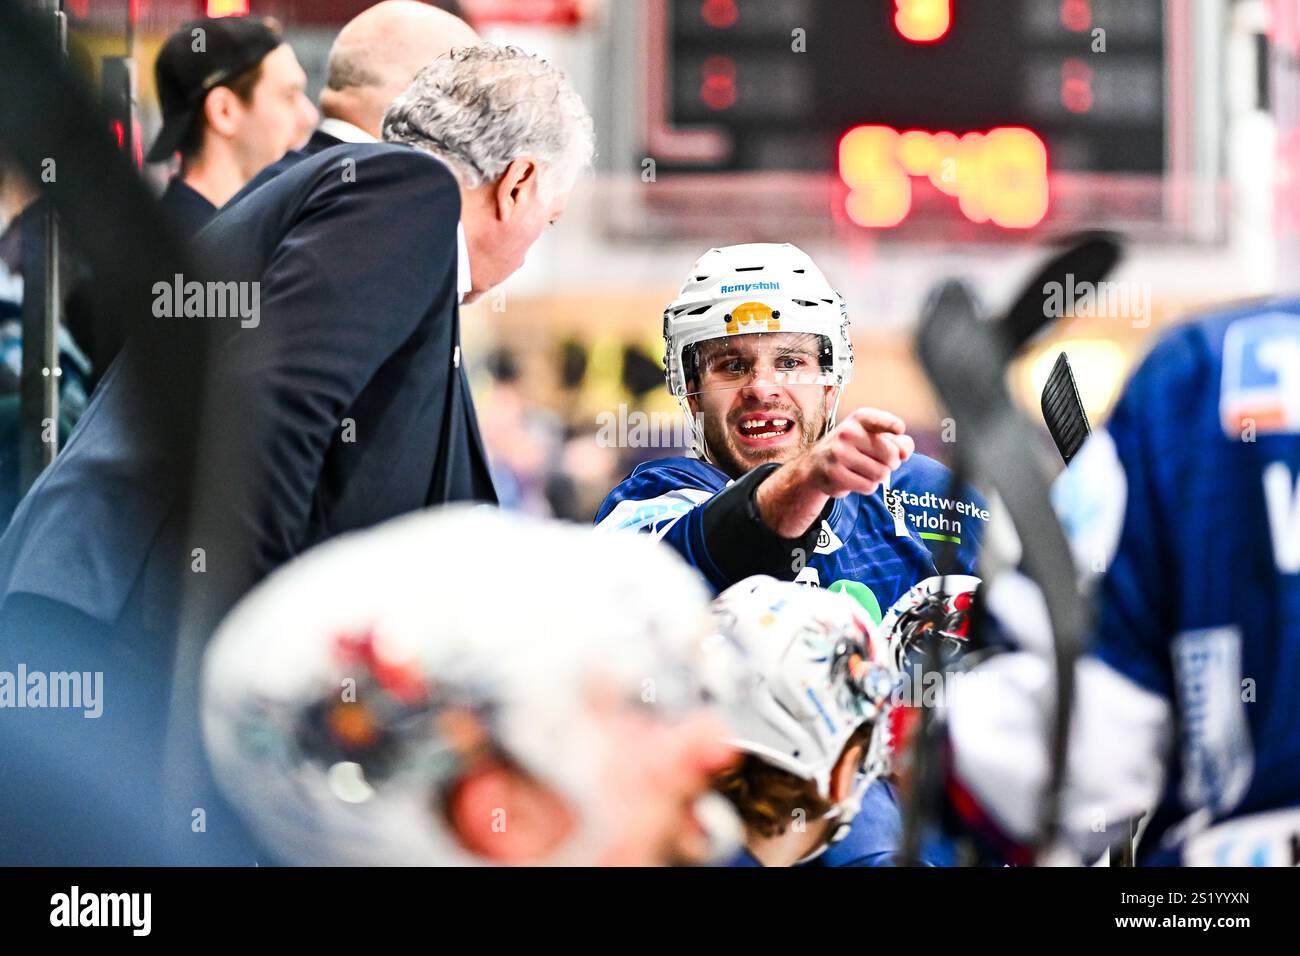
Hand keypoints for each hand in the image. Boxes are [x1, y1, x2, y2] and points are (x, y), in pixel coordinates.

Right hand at [756, 408, 913, 537]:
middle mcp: (848, 432)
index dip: (891, 425)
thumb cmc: (856, 448)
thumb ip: (899, 442)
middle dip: (891, 463)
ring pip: (881, 474)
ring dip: (879, 477)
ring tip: (865, 470)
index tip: (899, 429)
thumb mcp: (877, 438)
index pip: (878, 420)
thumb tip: (903, 454)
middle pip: (891, 456)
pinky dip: (869, 486)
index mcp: (860, 419)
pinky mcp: (835, 474)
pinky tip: (856, 479)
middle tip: (878, 462)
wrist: (818, 463)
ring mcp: (839, 453)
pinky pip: (869, 486)